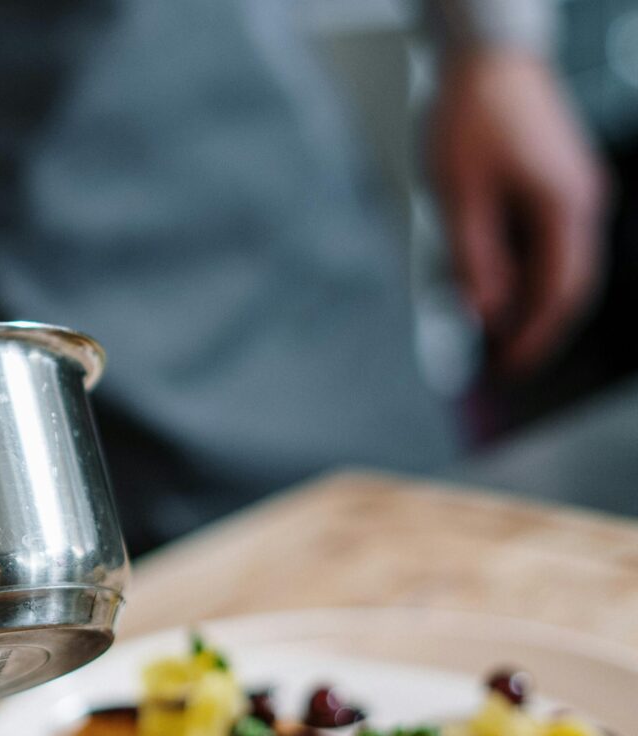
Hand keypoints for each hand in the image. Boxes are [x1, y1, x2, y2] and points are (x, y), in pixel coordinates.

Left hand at [431, 52, 607, 374]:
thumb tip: (482, 315)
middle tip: (502, 366)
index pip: (559, 296)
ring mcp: (576, 191)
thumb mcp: (458, 198)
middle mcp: (583, 203)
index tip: (508, 373)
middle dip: (537, 330)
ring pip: (563, 267)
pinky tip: (500, 290)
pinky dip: (530, 273)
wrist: (486, 55)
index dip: (534, 340)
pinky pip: (553, 243)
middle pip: (570, 287)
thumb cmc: (471, 115)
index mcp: (565, 209)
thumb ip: (473, 261)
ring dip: (532, 304)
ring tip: (495, 337)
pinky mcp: (560, 183)